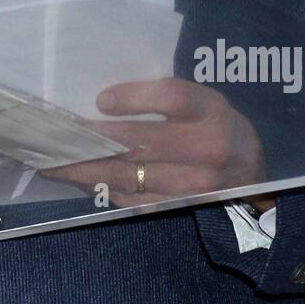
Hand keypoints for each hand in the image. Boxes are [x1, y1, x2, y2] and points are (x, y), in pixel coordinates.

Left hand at [43, 77, 272, 208]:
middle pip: (140, 141)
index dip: (134, 98)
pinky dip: (102, 188)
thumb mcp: (202, 99)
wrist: (251, 174)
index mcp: (210, 110)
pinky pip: (133, 199)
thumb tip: (101, 101)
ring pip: (129, 175)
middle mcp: (205, 148)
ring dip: (86, 169)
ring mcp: (194, 184)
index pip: (171, 97)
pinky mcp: (180, 207)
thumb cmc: (214, 125)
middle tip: (53, 135)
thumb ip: (163, 96)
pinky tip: (78, 179)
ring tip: (52, 161)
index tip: (100, 100)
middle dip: (91, 139)